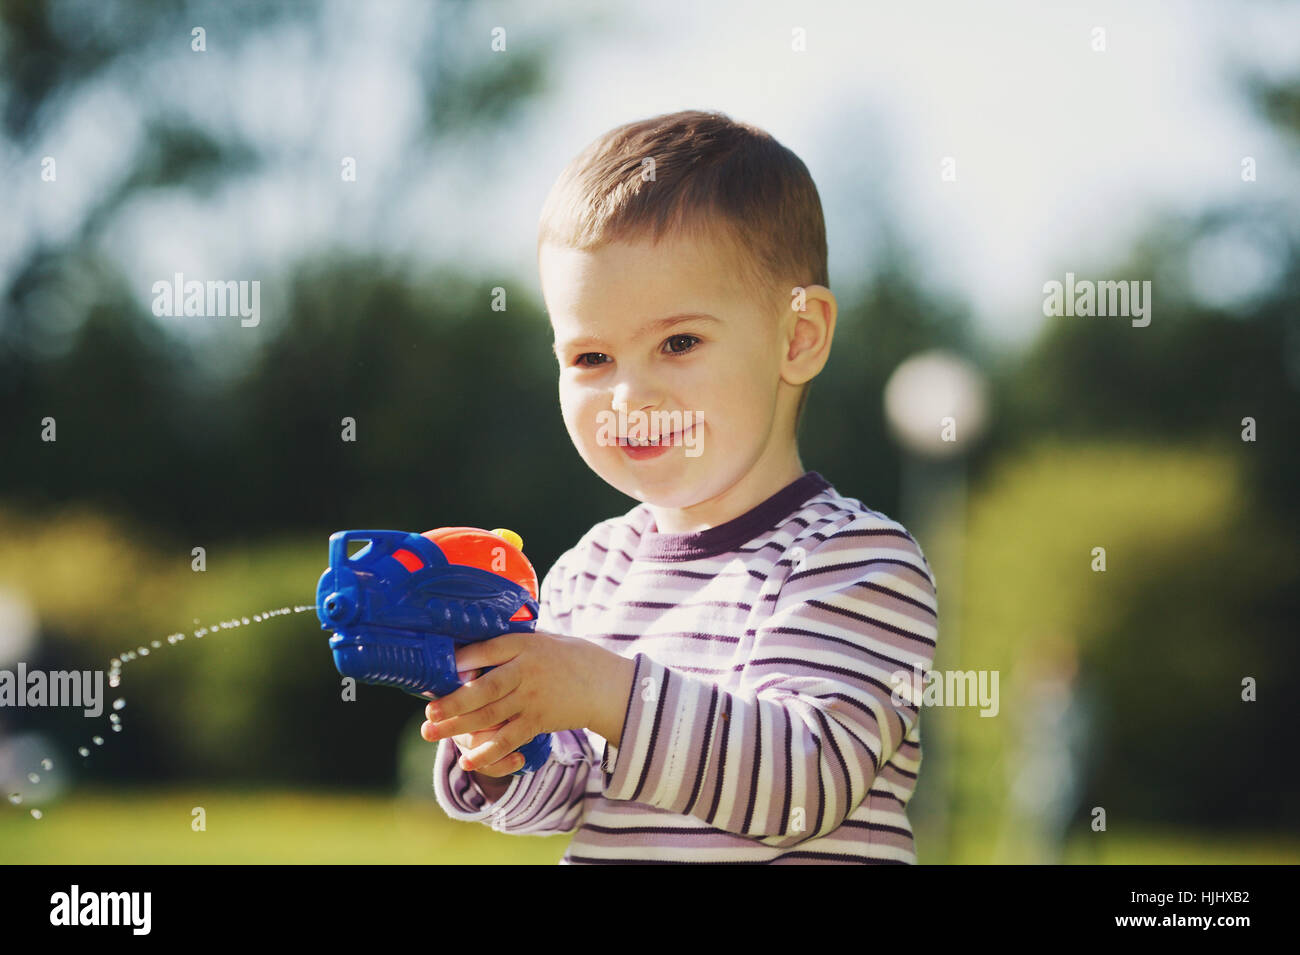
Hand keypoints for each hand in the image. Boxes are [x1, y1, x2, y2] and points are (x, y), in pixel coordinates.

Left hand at [417, 630, 597, 773]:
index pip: (488, 650)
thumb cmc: (570, 657)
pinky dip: (489, 752)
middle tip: (428, 710)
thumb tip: (469, 649)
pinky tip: (468, 760)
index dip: (461, 659)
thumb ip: (511, 645)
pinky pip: (509, 739)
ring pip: (490, 715)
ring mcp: (532, 699)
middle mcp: (527, 672)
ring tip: (431, 731)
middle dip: (453, 701)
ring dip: (458, 726)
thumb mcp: (543, 639)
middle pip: (484, 688)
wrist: (605, 684)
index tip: (436, 667)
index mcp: (525, 645)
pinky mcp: (538, 721)